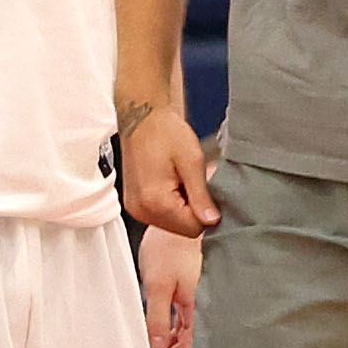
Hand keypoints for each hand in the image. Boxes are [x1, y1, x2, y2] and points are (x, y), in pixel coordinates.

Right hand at [117, 94, 215, 235]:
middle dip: (193, 211)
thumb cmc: (165, 132)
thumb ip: (201, 195)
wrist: (141, 117)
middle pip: (181, 229)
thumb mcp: (192, 161)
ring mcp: (136, 209)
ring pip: (172, 224)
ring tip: (180, 180)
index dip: (206, 213)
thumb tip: (211, 221)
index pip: (192, 229)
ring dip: (182, 208)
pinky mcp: (135, 204)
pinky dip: (171, 205)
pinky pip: (160, 216)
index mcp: (155, 202)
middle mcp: (142, 210)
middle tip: (192, 182)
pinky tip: (171, 183)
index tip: (207, 192)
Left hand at [138, 221, 201, 347]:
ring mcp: (201, 304)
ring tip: (148, 347)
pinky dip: (171, 331)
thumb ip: (158, 319)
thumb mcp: (158, 285)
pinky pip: (186, 323)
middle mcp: (207, 310)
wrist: (178, 221)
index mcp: (201, 310)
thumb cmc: (171, 247)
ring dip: (168, 345)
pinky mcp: (195, 296)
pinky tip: (157, 333)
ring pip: (187, 336)